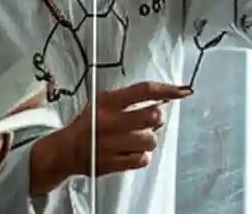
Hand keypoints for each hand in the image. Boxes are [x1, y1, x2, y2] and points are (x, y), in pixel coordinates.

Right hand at [29, 81, 190, 193]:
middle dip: (157, 119)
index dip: (168, 90)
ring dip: (148, 139)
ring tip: (136, 138)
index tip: (184, 91)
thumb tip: (163, 97)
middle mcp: (110, 121)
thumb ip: (129, 98)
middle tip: (149, 121)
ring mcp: (112, 143)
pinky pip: (143, 159)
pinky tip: (131, 151)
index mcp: (108, 101)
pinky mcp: (113, 162)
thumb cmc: (89, 124)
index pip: (145, 90)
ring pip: (151, 140)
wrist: (67, 150)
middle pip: (153, 116)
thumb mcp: (103, 102)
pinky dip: (142, 156)